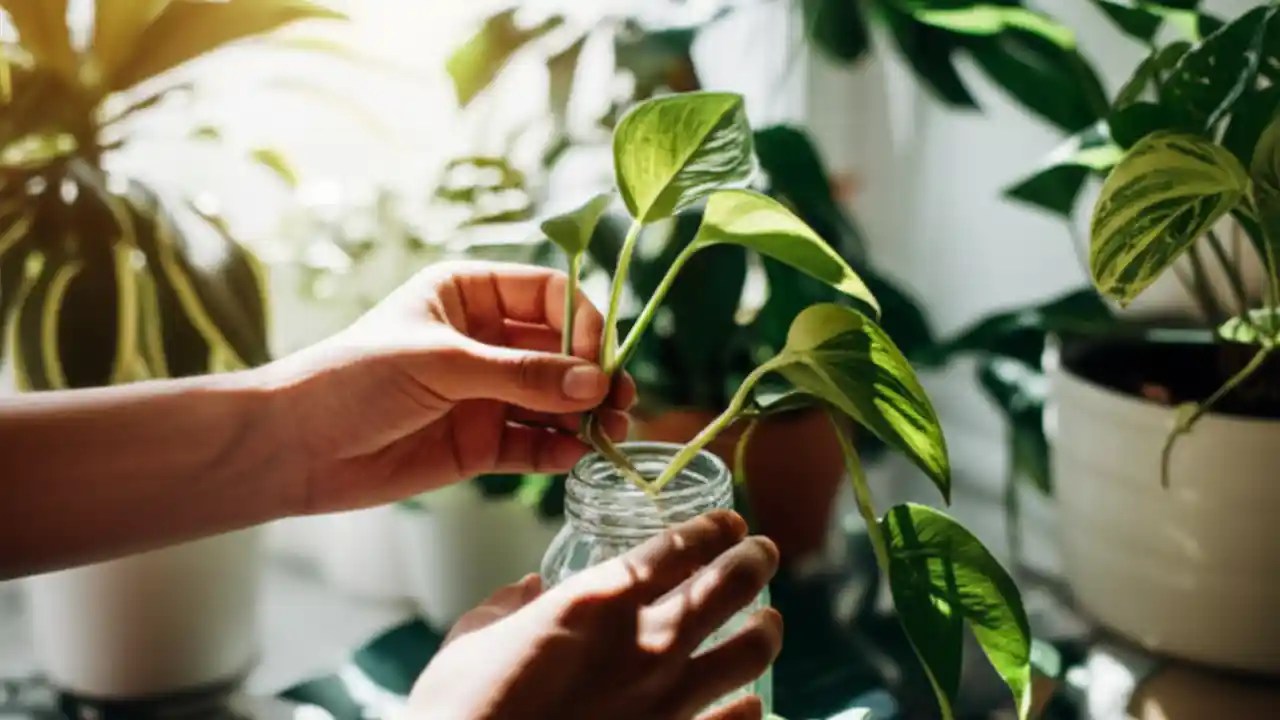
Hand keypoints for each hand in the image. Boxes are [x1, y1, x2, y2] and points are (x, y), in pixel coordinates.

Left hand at [272, 261, 634, 514]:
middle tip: (622, 402)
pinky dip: (557, 451)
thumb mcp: (442, 364)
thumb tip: (593, 384)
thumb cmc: (354, 379)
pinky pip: (532, 444)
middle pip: (560, 351)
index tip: (601, 359)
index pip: (549, 296)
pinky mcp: (478, 444)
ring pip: (552, 401)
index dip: (583, 324)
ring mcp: (484, 394)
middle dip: (592, 376)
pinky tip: (572, 458)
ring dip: (583, 416)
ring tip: (609, 435)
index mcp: (469, 295)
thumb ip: (521, 375)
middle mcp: (484, 340)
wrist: (294, 448)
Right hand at [410, 510, 782, 719]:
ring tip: (769, 621)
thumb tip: (524, 589)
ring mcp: (668, 700)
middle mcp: (647, 643)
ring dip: (765, 629)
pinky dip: (748, 707)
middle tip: (764, 552)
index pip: (678, 547)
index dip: (712, 529)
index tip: (730, 522)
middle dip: (754, 561)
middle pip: (729, 586)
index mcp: (598, 600)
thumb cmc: (462, 710)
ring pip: (750, 651)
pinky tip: (750, 702)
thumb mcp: (471, 640)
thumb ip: (505, 607)